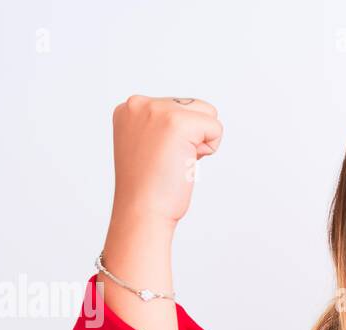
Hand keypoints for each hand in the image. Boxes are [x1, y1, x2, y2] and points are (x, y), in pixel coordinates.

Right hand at [110, 94, 223, 228]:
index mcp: (130, 109)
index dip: (178, 137)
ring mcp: (158, 110)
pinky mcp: (178, 122)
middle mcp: (140, 104)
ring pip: (207, 113)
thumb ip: (161, 126)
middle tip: (170, 161)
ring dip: (202, 140)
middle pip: (193, 106)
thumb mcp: (148, 145)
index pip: (176, 107)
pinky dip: (211, 148)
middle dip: (192, 135)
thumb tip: (193, 123)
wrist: (142, 210)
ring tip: (178, 160)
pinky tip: (187, 162)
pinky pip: (215, 127)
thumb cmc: (148, 188)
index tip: (158, 156)